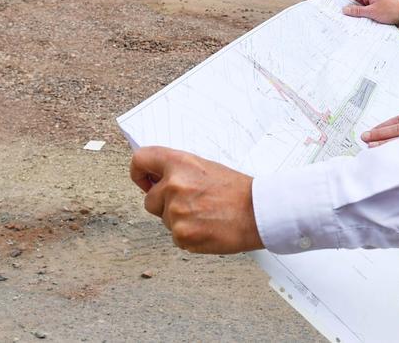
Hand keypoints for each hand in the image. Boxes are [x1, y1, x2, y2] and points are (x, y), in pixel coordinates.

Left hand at [130, 146, 263, 253]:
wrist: (259, 212)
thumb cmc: (239, 191)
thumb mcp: (207, 167)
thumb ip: (179, 172)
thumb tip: (156, 180)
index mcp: (180, 163)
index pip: (141, 160)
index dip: (139, 173)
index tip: (145, 181)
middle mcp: (174, 185)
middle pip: (150, 200)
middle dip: (165, 204)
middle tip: (192, 204)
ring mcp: (176, 212)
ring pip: (164, 220)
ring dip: (180, 221)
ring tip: (206, 215)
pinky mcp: (182, 235)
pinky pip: (176, 237)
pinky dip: (190, 236)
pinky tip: (208, 227)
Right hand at [344, 0, 398, 25]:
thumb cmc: (390, 11)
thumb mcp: (371, 12)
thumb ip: (357, 11)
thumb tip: (345, 10)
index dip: (348, 3)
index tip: (344, 12)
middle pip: (357, 2)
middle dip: (355, 10)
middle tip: (351, 19)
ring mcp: (374, 1)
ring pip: (362, 8)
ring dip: (361, 14)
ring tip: (361, 21)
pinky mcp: (378, 7)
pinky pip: (368, 11)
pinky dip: (367, 16)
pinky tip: (367, 22)